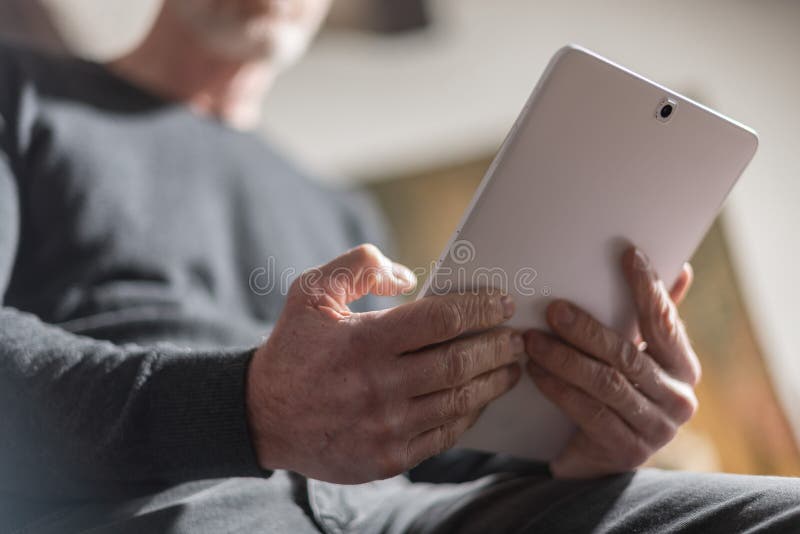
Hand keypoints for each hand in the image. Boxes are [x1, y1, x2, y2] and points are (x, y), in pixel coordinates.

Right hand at [247, 244, 521, 483]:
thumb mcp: (311, 293)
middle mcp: (379, 386)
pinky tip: (480, 399)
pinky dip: (469, 414)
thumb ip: (358, 266)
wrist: (262, 417)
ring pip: (459, 400)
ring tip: (512, 366)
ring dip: (494, 381)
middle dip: (498, 347)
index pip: (441, 320)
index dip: (480, 308)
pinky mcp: (388, 458)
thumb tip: (409, 276)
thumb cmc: (292, 349)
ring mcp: (385, 426)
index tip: (503, 303)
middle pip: (459, 362)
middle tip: (518, 337)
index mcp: (364, 342)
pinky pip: (444, 435)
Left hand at [524, 247, 699, 477]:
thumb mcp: (638, 357)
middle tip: (552, 310)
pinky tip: (536, 373)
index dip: (649, 288)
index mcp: (684, 368)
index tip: (629, 255)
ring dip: (564, 359)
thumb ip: (654, 320)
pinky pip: (589, 413)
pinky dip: (559, 389)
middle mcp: (678, 399)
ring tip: (532, 341)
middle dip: (587, 329)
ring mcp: (656, 429)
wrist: (600, 457)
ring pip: (605, 384)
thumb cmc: (619, 394)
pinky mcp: (627, 450)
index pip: (665, 322)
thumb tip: (682, 269)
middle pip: (627, 355)